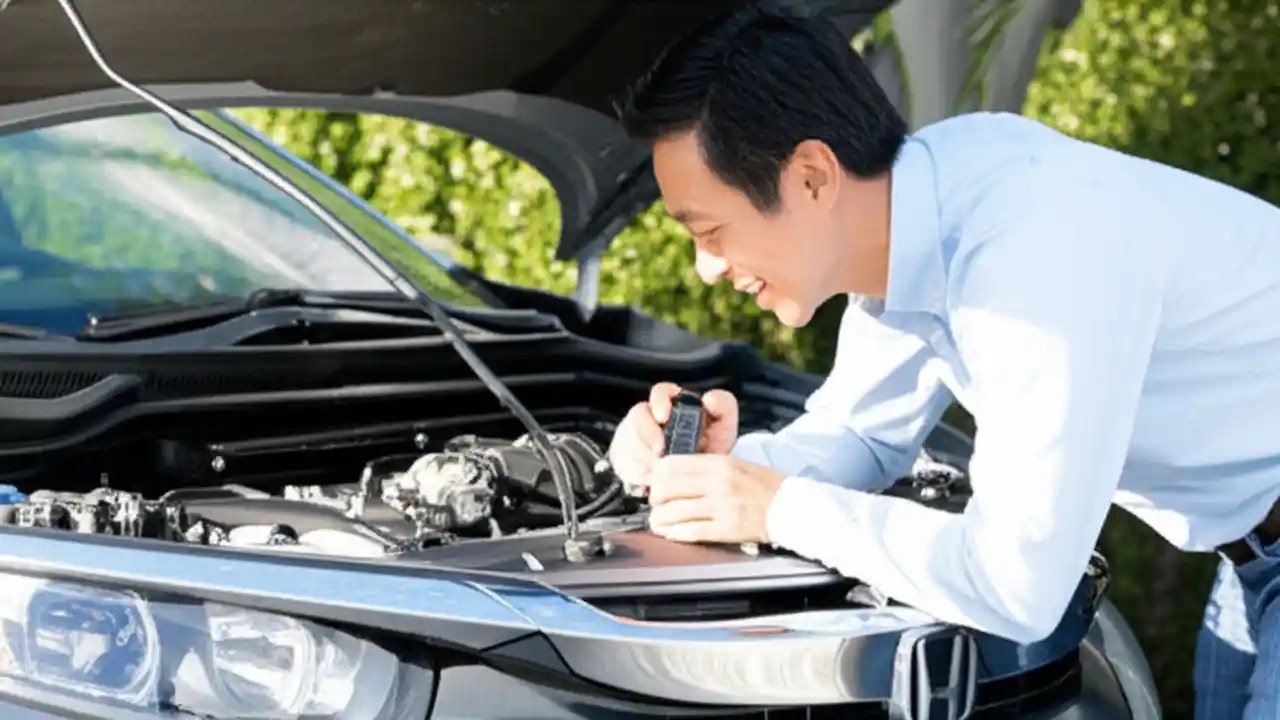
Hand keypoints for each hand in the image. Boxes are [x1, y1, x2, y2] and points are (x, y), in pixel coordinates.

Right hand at [606, 382, 738, 491]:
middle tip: (661, 454)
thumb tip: (709, 399)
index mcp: (673, 402)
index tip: (664, 416)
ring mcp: (632, 435)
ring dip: (643, 459)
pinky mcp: (622, 455)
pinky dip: (634, 475)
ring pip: (628, 441)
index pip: (660, 392)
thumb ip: (723, 406)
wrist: (698, 478)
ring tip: (661, 474)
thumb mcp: (723, 426)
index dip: (659, 402)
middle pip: (637, 417)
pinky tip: (649, 483)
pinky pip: (621, 462)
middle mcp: (649, 415)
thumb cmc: (710, 448)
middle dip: (647, 436)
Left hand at [646, 454, 784, 543]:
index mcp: (720, 463)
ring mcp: (722, 506)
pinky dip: (675, 533)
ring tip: (658, 520)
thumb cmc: (764, 486)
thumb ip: (707, 467)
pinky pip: (691, 531)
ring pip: (676, 511)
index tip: (655, 481)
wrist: (792, 507)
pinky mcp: (727, 528)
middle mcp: (718, 482)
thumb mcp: (736, 465)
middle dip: (656, 497)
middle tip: (657, 502)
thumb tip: (675, 474)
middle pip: (669, 486)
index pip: (673, 464)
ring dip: (660, 518)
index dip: (657, 474)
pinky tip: (669, 532)